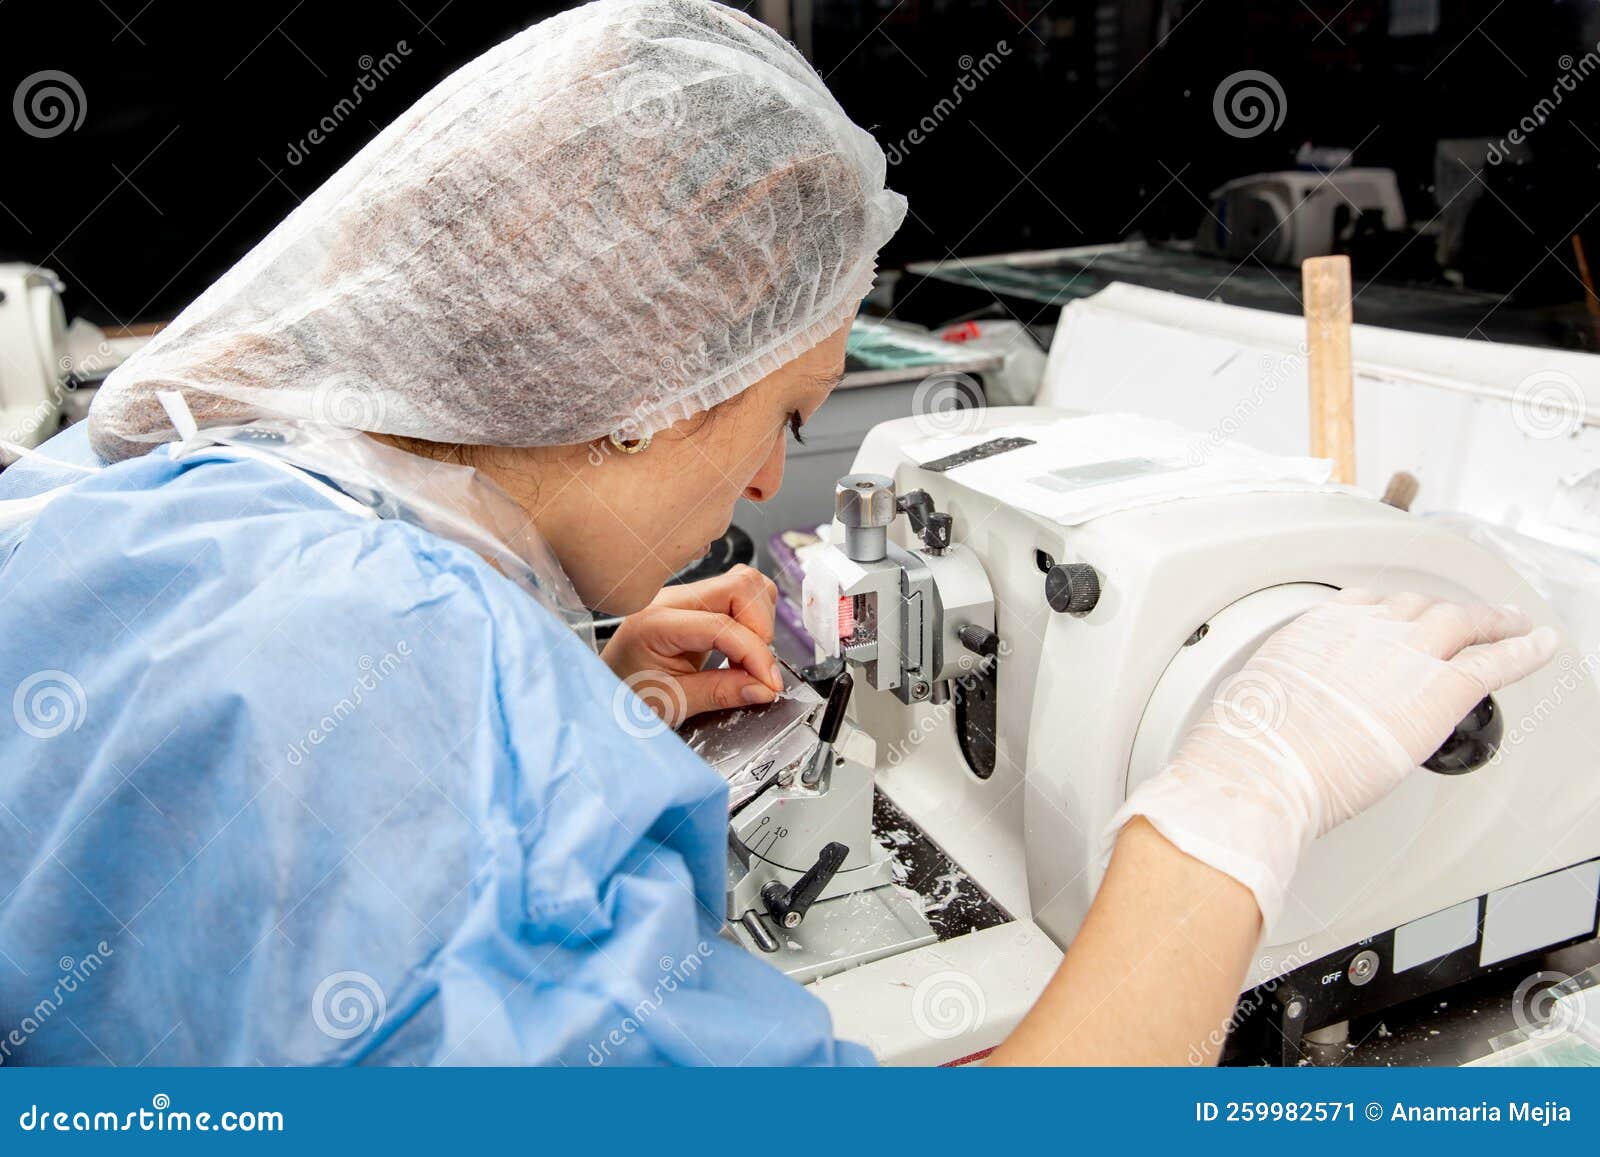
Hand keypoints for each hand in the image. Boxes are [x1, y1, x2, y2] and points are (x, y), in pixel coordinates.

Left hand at [602, 565, 784, 725]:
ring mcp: (684, 596)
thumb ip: (721, 693)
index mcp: (656, 623)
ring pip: (745, 583)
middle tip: (759, 669)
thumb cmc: (627, 697)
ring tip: (749, 659)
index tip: (769, 683)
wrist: (604, 694)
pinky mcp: (696, 603)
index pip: (721, 624)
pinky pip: (738, 593)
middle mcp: (671, 599)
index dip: (755, 654)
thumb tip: (764, 687)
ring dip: (760, 621)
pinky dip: (753, 619)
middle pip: (740, 585)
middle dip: (761, 629)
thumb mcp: (673, 703)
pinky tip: (742, 649)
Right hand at [1111, 590, 1559, 923]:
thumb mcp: (1254, 702)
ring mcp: (1405, 654)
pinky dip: (1525, 649)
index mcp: (1315, 630)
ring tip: (1514, 623)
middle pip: (1417, 607)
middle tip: (1466, 615)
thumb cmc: (1247, 749)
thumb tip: (1283, 718)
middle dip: (1444, 610)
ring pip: (1463, 623)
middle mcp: (1363, 631)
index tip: (1398, 615)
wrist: (1262, 768)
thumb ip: (1283, 698)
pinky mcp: (1440, 688)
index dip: (1390, 611)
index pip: (1364, 605)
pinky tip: (1541, 645)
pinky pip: (1496, 660)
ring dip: (1494, 621)